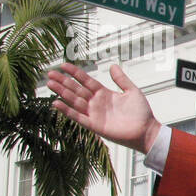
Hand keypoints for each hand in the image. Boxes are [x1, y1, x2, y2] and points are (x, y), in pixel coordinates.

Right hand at [47, 62, 161, 154]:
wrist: (146, 131)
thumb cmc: (141, 113)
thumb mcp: (132, 91)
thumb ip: (121, 79)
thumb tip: (112, 65)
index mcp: (104, 93)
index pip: (86, 80)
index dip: (75, 73)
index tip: (63, 65)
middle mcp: (96, 103)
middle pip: (76, 89)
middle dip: (63, 81)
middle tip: (50, 73)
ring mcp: (94, 113)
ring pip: (74, 101)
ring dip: (62, 92)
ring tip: (50, 84)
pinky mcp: (94, 125)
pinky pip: (77, 117)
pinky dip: (67, 110)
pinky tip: (56, 103)